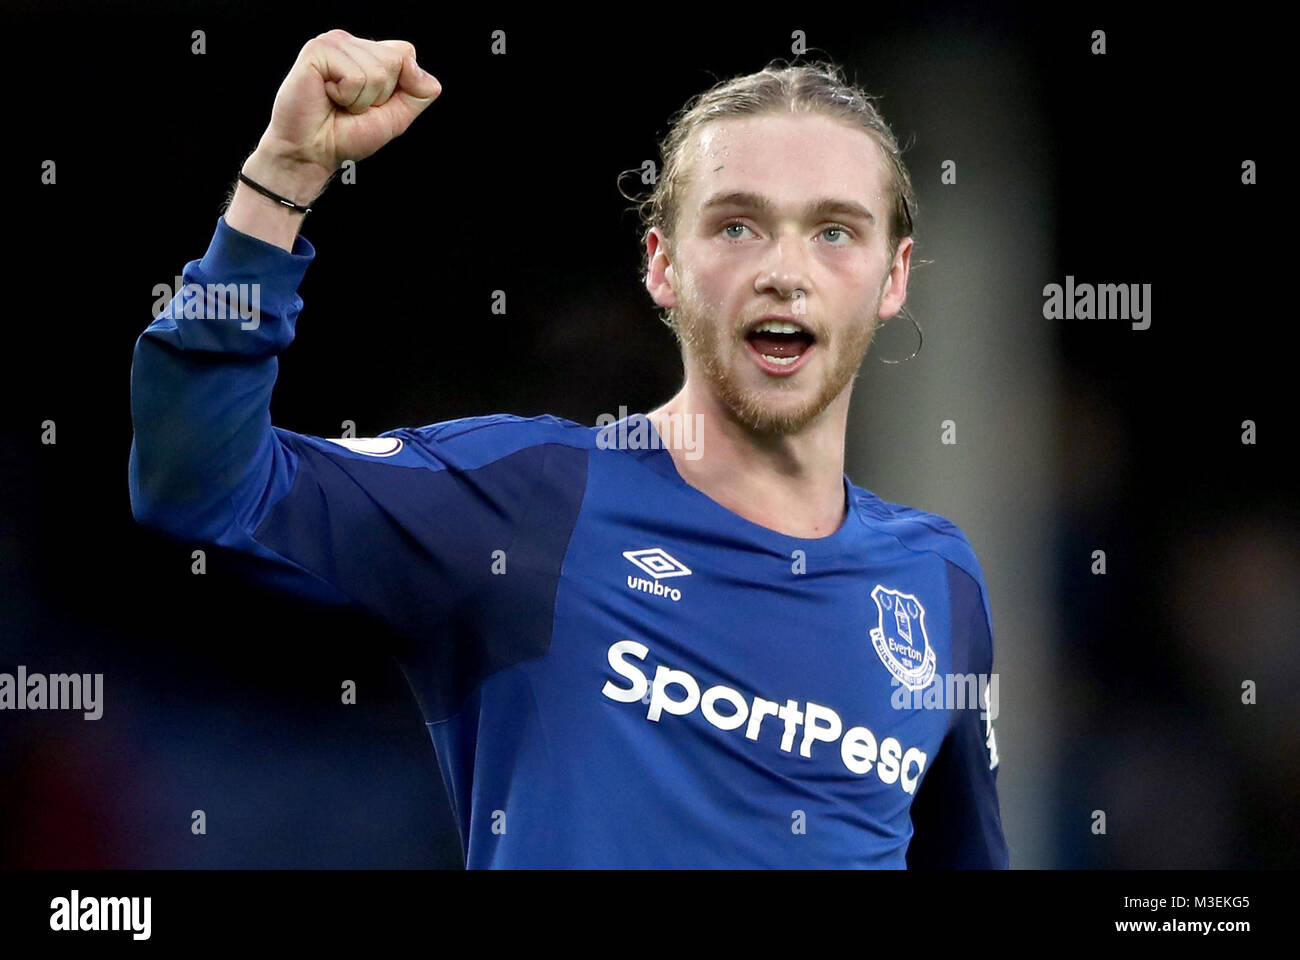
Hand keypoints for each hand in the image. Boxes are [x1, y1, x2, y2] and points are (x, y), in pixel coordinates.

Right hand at [256, 28, 441, 184]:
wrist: (312, 152)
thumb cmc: (347, 135)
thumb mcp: (396, 117)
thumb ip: (419, 93)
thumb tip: (417, 67)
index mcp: (368, 53)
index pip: (406, 54)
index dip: (399, 87)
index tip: (372, 105)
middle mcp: (351, 43)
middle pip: (395, 61)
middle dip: (379, 96)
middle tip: (351, 106)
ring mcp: (333, 43)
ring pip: (378, 71)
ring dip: (361, 100)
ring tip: (339, 103)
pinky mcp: (317, 50)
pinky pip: (355, 77)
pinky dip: (346, 96)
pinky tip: (327, 96)